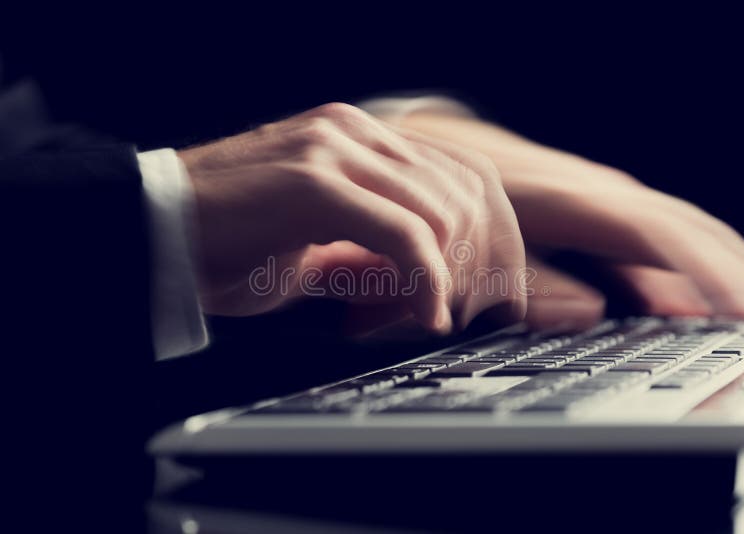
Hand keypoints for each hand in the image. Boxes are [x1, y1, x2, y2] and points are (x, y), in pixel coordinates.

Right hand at [177, 103, 526, 331]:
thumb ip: (377, 250)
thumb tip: (433, 282)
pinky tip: (423, 315)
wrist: (153, 235)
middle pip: (469, 193)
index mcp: (360, 139)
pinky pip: (406, 235)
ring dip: (454, 278)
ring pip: (445, 214)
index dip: (492, 240)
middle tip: (471, 314)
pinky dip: (426, 283)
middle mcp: (355, 133)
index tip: (493, 294)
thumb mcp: (322, 246)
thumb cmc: (231, 245)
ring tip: (433, 317)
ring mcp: (334, 150)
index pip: (464, 177)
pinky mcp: (313, 182)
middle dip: (485, 264)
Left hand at [390, 112, 743, 320]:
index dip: (715, 278)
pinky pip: (660, 240)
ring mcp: (608, 202)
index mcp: (582, 203)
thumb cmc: (463, 201)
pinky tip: (707, 298)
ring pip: (685, 233)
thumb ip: (533, 281)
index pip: (667, 240)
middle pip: (694, 233)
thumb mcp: (486, 244)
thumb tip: (596, 312)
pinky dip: (692, 268)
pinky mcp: (603, 213)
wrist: (443, 154)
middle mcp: (606, 196)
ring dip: (732, 269)